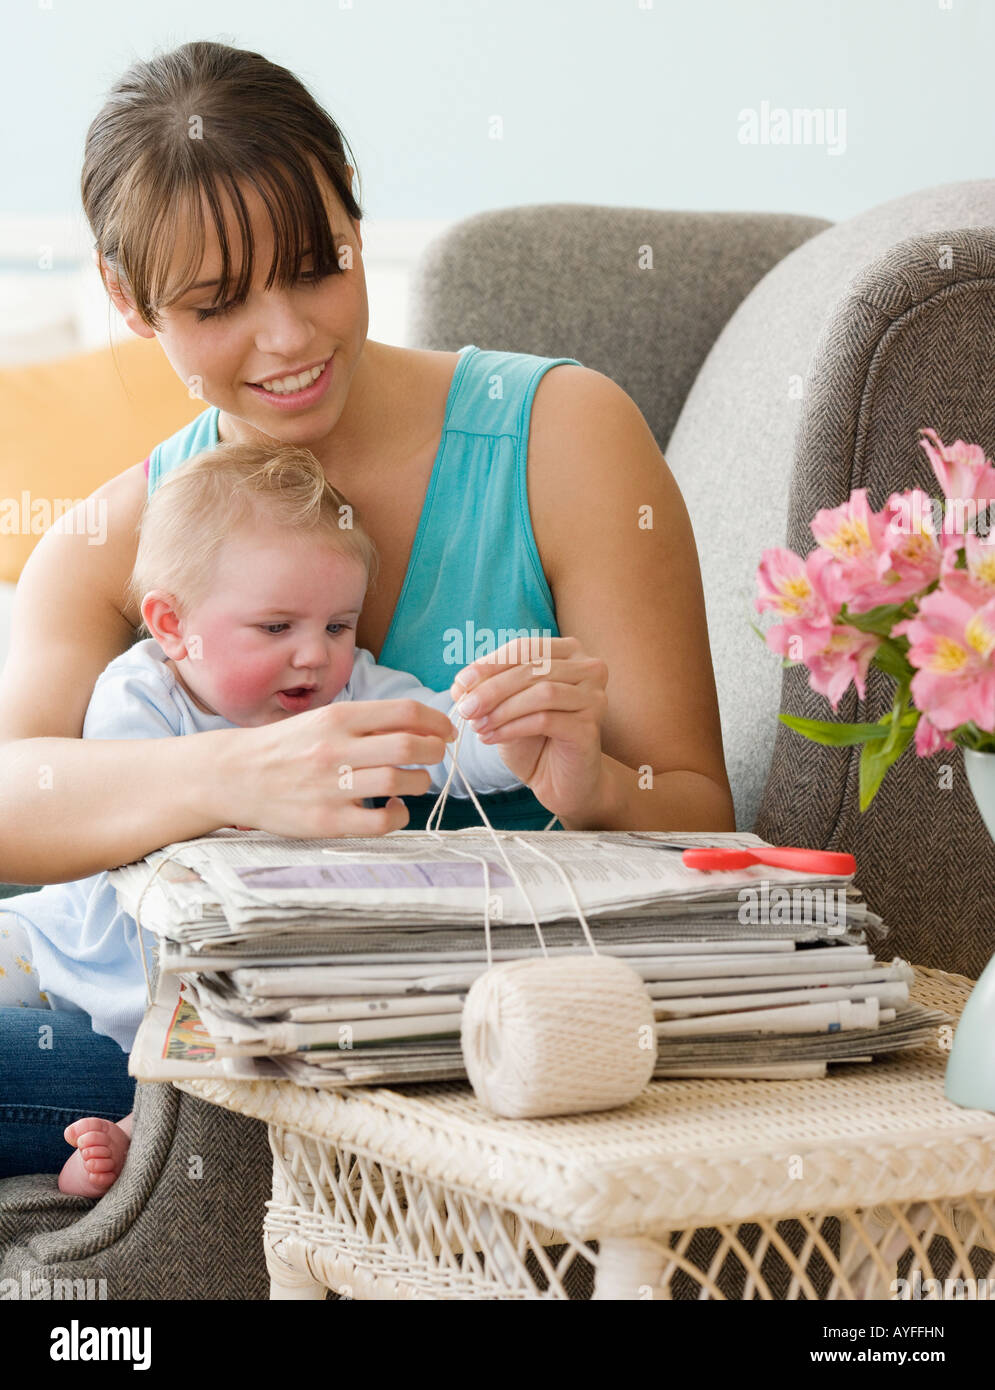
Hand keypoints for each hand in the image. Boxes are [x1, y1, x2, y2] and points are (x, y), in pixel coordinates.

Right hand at [219, 699, 456, 838]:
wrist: (233, 776)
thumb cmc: (285, 747)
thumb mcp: (321, 720)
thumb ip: (365, 722)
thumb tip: (420, 725)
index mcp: (337, 717)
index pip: (405, 712)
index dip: (436, 721)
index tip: (446, 731)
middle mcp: (336, 749)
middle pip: (410, 746)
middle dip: (434, 751)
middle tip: (435, 755)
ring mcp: (331, 786)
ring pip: (400, 781)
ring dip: (420, 782)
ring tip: (414, 781)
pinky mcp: (327, 821)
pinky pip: (381, 821)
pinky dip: (399, 815)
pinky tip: (395, 807)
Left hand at [449, 636, 608, 821]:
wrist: (560, 781)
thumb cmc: (534, 738)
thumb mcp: (505, 707)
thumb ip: (485, 690)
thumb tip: (460, 684)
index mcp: (568, 652)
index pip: (525, 648)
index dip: (490, 664)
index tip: (461, 683)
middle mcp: (589, 669)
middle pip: (533, 669)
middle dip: (492, 689)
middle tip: (465, 709)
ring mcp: (594, 698)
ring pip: (542, 693)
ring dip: (502, 709)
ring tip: (477, 726)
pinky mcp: (590, 728)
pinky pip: (546, 720)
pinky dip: (512, 728)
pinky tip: (492, 738)